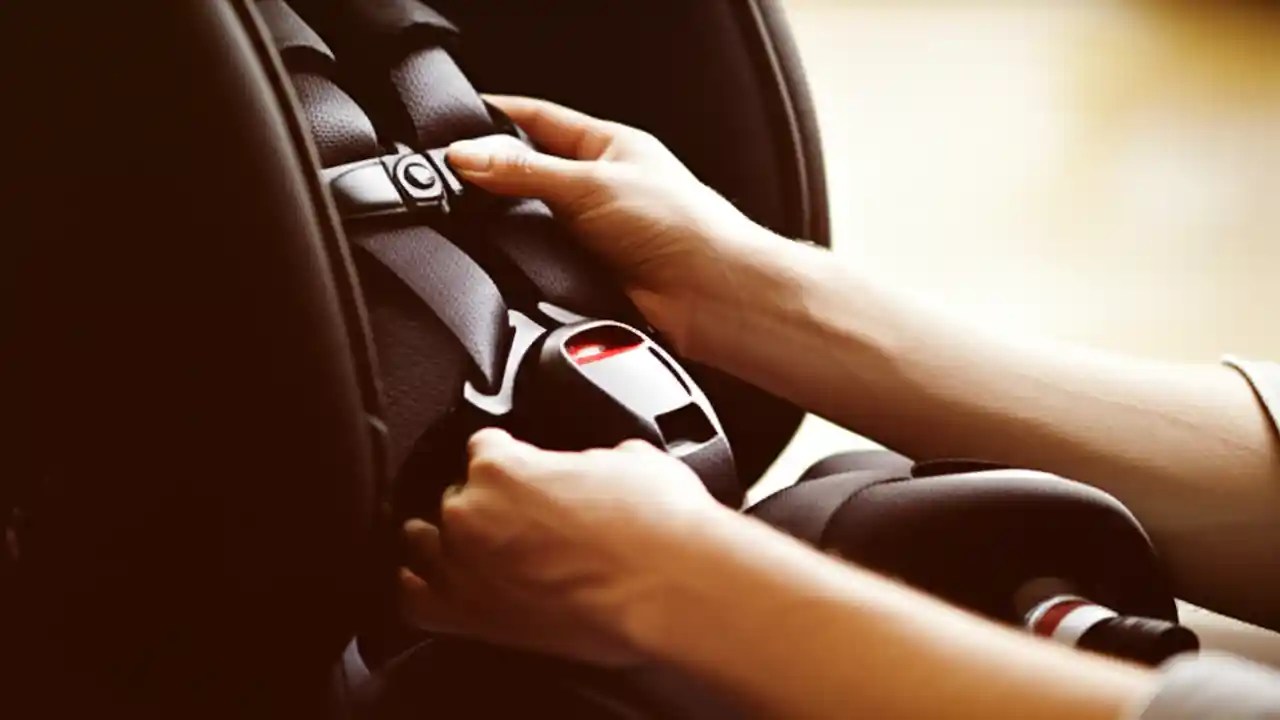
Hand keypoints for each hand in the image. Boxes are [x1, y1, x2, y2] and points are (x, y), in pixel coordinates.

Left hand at [399, 428, 724, 665]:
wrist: (675, 587)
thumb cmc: (659, 524)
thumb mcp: (627, 457)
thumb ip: (587, 457)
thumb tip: (595, 464)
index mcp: (500, 466)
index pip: (482, 447)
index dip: (508, 455)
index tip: (524, 467)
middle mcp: (470, 516)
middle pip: (453, 496)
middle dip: (484, 503)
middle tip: (523, 517)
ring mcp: (464, 570)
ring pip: (422, 543)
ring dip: (447, 542)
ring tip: (480, 548)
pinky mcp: (470, 620)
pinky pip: (413, 601)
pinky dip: (423, 590)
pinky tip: (442, 585)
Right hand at [446, 96, 781, 349]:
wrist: (710, 295)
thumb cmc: (680, 225)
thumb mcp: (591, 182)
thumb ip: (525, 171)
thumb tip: (468, 155)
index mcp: (607, 145)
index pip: (538, 118)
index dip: (494, 115)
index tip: (453, 121)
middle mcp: (599, 186)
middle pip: (529, 171)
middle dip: (494, 175)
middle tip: (453, 178)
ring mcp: (592, 232)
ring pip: (531, 221)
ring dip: (509, 225)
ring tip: (476, 222)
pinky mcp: (587, 274)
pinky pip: (540, 264)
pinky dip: (521, 264)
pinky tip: (506, 263)